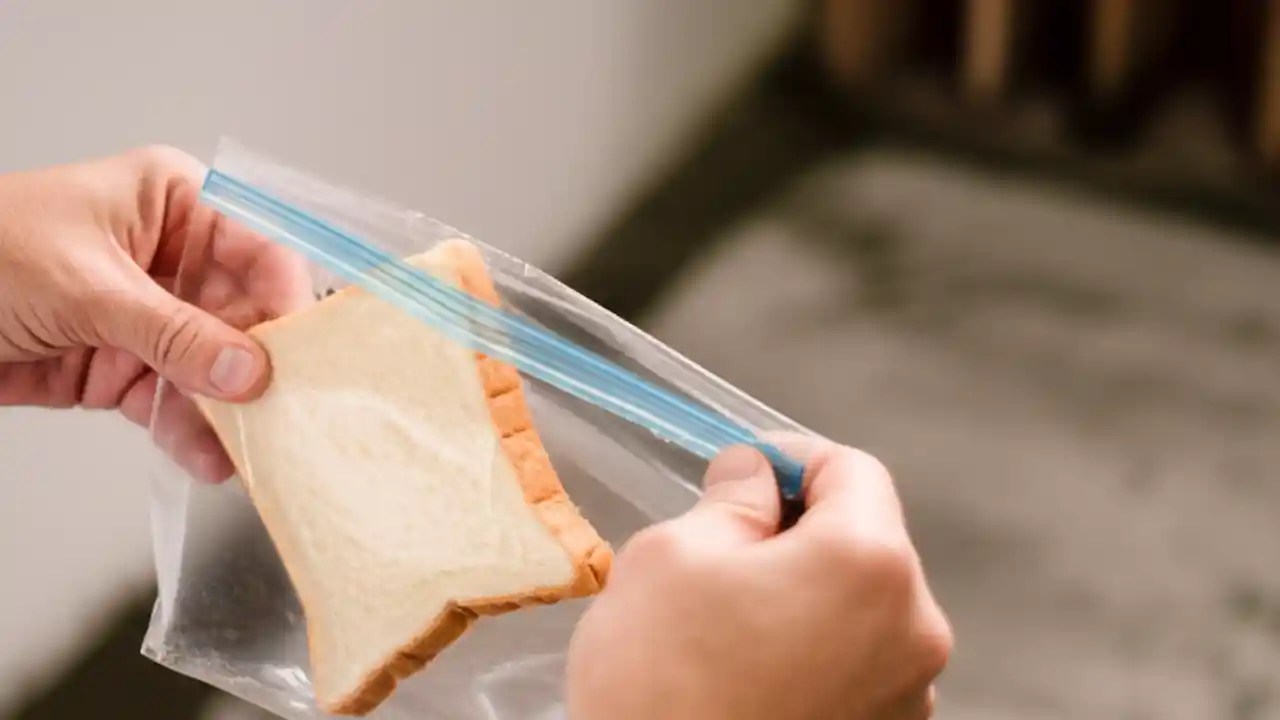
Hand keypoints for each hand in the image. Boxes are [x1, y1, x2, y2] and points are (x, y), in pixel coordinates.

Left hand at [0, 146, 310, 480]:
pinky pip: (172, 403)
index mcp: (174, 204)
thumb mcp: (86, 287)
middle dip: (261, 369)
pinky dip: (189, 433)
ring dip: (228, 411)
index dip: (286, 300)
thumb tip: (251, 372)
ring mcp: (150, 317)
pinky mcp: (123, 368)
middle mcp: (173, 258)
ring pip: (212, 368)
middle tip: (284, 414)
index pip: (258, 248)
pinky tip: (208, 459)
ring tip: (248, 452)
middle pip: (245, 317)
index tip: (303, 354)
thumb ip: (174, 333)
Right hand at [566, 439, 951, 719]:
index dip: (794, 458)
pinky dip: (818, 649)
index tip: (746, 471)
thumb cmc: (661, 684)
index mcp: (868, 564)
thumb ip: (730, 499)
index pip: (853, 469)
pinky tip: (755, 670)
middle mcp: (914, 628)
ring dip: (810, 592)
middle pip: (867, 539)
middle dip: (801, 529)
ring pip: (864, 605)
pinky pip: (860, 663)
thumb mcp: (671, 557)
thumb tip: (755, 475)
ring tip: (735, 619)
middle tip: (726, 546)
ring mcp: (909, 693)